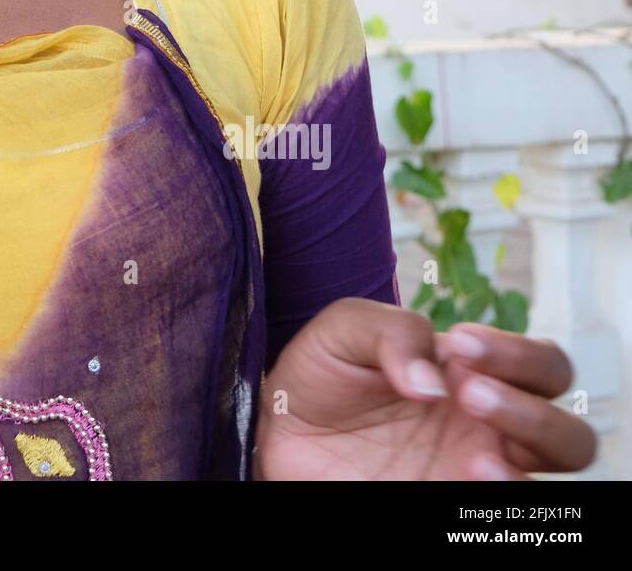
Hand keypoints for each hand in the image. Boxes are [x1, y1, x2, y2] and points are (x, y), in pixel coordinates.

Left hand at [254, 299, 596, 480]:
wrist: (279, 431)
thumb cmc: (320, 375)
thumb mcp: (343, 330)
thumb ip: (391, 331)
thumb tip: (434, 379)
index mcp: (471, 375)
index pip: (539, 365)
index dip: (516, 353)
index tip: (460, 345)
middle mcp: (489, 428)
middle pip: (566, 428)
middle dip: (529, 403)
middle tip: (468, 391)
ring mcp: (477, 472)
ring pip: (556, 469)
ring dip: (530, 442)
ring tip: (476, 441)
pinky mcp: (453, 504)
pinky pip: (508, 513)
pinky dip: (505, 493)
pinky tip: (470, 474)